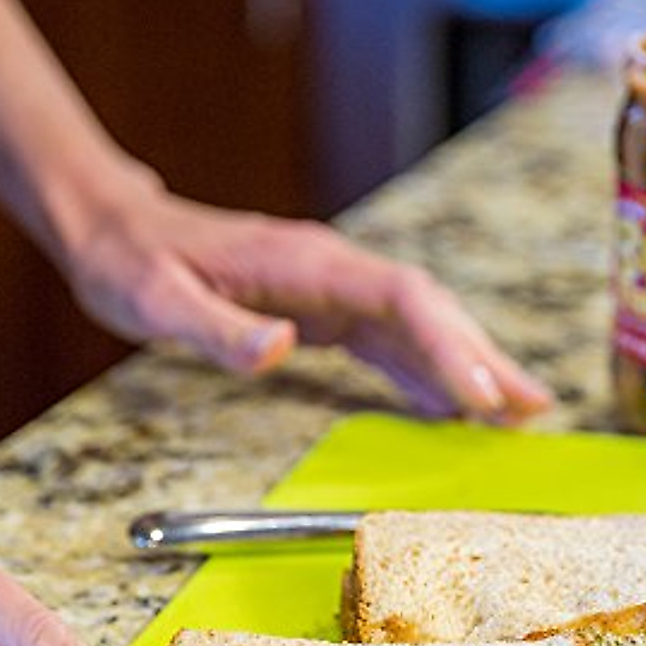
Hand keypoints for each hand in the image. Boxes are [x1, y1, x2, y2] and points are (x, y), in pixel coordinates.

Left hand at [62, 179, 553, 422]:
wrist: (113, 233)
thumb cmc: (131, 263)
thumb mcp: (156, 299)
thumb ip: (218, 327)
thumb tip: (281, 351)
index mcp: (307, 264)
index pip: (401, 299)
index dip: (449, 344)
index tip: (482, 394)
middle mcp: (332, 271)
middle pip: (430, 310)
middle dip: (483, 356)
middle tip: (532, 408)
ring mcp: (332, 290)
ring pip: (420, 325)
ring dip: (468, 366)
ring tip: (516, 412)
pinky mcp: (323, 310)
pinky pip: (389, 342)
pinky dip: (425, 372)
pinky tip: (448, 405)